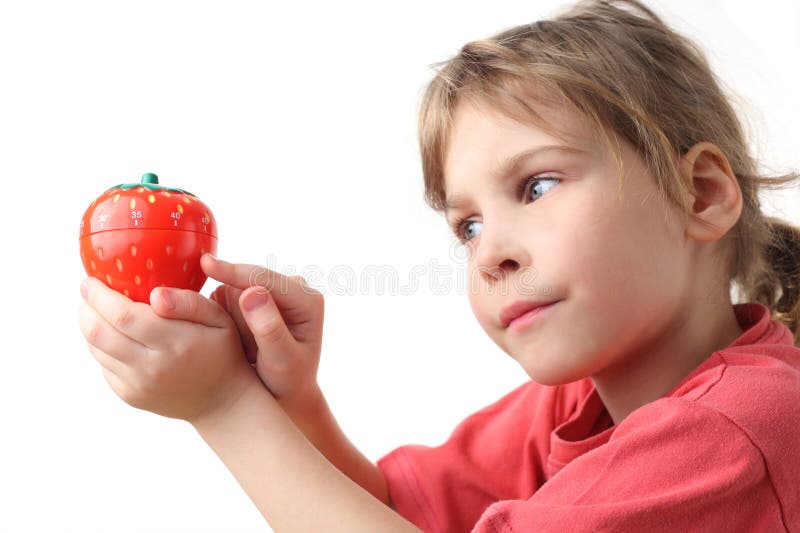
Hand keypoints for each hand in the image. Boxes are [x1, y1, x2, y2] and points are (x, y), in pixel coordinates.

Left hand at [78, 276, 256, 422]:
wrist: (222, 401)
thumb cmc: (222, 351)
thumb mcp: (221, 319)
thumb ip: (190, 302)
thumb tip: (155, 294)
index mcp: (175, 343)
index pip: (123, 315)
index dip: (100, 296)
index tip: (92, 280)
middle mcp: (152, 366)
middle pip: (99, 333)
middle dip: (87, 308)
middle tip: (89, 291)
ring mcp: (137, 384)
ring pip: (96, 349)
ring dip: (90, 325)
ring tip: (99, 310)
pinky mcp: (129, 395)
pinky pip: (103, 365)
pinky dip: (102, 345)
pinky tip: (116, 335)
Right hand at [200, 254, 324, 413]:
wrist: (285, 393)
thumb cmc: (287, 382)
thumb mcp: (282, 361)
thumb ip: (269, 329)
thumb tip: (250, 292)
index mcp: (308, 300)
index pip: (267, 278)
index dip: (235, 271)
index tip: (207, 265)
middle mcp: (293, 290)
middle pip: (247, 281)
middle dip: (234, 309)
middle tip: (247, 348)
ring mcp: (273, 292)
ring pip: (234, 289)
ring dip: (229, 315)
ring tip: (245, 347)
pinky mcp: (255, 298)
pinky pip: (227, 297)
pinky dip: (223, 316)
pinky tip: (235, 338)